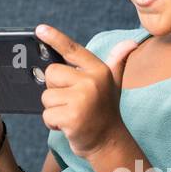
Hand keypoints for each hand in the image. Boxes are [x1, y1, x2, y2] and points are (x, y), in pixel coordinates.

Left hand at [35, 23, 138, 159]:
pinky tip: (67, 125)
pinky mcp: (72, 117)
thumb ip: (117, 62)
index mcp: (98, 70)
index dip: (54, 38)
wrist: (109, 142)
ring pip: (46, 96)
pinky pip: (46, 114)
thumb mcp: (113, 83)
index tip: (39, 29)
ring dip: (54, 109)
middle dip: (55, 89)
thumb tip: (131, 42)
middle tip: (71, 101)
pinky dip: (52, 122)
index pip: (72, 50)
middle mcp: (92, 81)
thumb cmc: (105, 110)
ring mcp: (82, 99)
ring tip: (71, 114)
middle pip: (51, 73)